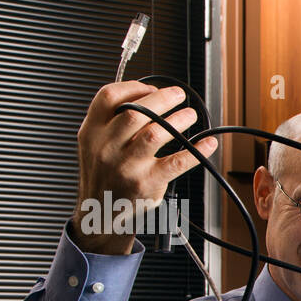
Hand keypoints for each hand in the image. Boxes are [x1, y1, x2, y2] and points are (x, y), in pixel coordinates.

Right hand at [72, 81, 217, 254]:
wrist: (100, 212)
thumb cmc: (105, 174)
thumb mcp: (94, 144)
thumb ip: (112, 120)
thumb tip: (150, 95)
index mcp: (92, 132)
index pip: (108, 97)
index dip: (134, 87)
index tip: (151, 87)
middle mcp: (106, 148)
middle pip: (136, 112)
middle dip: (162, 99)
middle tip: (178, 95)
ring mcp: (127, 166)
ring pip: (156, 134)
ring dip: (178, 120)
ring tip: (190, 115)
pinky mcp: (147, 183)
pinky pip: (177, 162)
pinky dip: (197, 150)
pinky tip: (208, 143)